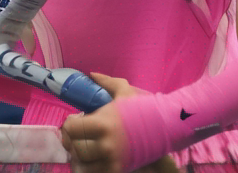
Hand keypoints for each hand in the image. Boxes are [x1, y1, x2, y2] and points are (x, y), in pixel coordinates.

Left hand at [61, 73, 176, 172]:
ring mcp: (113, 159)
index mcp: (103, 123)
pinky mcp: (119, 169)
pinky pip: (96, 172)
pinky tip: (94, 159)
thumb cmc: (144, 107)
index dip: (69, 124)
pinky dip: (91, 167)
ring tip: (84, 148)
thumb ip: (105, 82)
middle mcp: (106, 144)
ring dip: (80, 156)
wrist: (167, 127)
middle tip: (78, 136)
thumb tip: (91, 75)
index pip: (72, 128)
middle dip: (73, 141)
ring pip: (83, 163)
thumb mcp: (124, 91)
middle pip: (75, 147)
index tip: (75, 121)